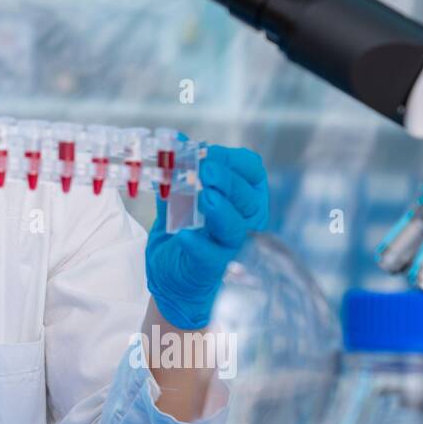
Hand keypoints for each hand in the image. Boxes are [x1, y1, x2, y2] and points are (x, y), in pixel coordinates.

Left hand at [145, 144, 268, 329]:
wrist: (173, 282)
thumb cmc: (183, 235)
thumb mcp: (176, 200)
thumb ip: (175, 174)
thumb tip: (171, 140)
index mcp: (241, 197)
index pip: (251, 170)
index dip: (230, 159)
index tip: (205, 153)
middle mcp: (245, 221)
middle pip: (248, 197)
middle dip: (228, 181)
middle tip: (207, 169)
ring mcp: (231, 246)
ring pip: (236, 226)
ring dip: (222, 210)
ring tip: (206, 198)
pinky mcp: (214, 268)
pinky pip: (211, 255)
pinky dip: (199, 244)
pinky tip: (184, 235)